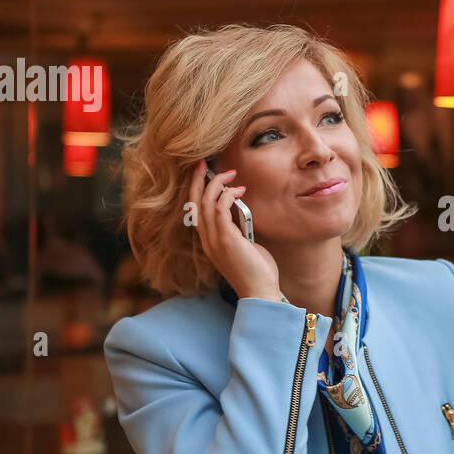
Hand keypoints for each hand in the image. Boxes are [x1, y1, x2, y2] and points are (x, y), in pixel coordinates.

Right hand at [188, 159, 280, 299]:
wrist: (260, 291)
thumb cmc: (256, 269)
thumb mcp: (245, 244)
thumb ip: (238, 227)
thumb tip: (241, 207)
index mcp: (209, 241)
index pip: (196, 210)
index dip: (197, 190)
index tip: (203, 172)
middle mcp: (207, 240)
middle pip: (194, 202)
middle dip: (197, 180)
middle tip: (202, 161)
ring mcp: (214, 240)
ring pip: (205, 203)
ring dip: (216, 184)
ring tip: (230, 173)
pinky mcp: (225, 240)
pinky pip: (219, 209)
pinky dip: (227, 196)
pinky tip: (239, 190)